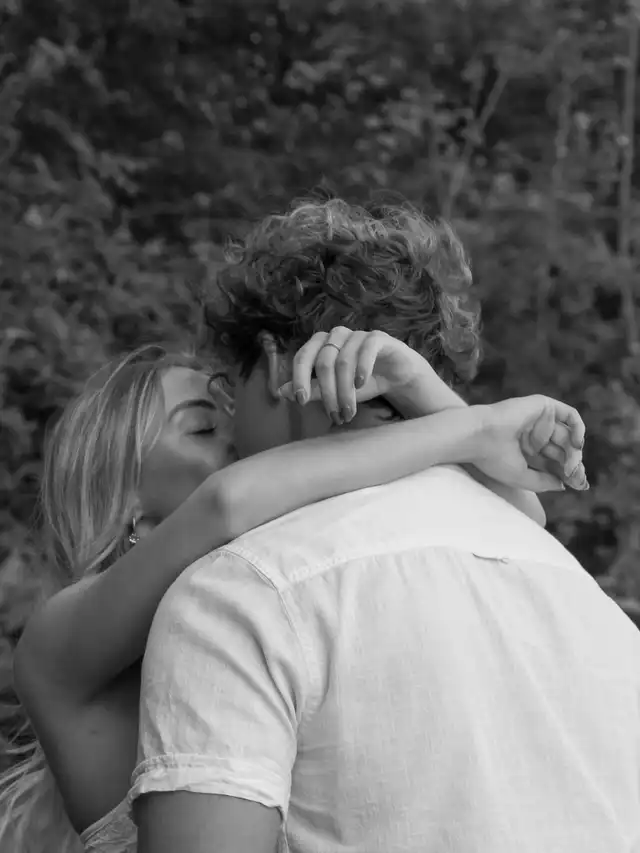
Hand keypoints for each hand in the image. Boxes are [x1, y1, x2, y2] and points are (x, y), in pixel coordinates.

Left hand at [277, 327, 426, 423]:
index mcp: (320, 344)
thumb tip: (281, 392)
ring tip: (349, 412)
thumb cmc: (360, 382)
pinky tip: (361, 385)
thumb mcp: (333, 390)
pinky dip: (362, 368)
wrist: (395, 375)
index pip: (303, 357)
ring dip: (345, 391)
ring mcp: (357, 334)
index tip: (300, 402)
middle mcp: (336, 335)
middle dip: (327, 393)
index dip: (299, 378)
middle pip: (323, 363)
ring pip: (344, 362)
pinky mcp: (377, 338)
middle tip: (334, 416)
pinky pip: (366, 350)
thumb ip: (310, 389)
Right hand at [471, 395, 587, 491]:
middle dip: (573, 464)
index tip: (579, 486)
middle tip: (576, 476)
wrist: (478, 436)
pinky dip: (579, 428)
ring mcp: (539, 420)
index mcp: (527, 451)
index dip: (568, 474)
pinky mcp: (543, 406)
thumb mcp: (521, 477)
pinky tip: (576, 445)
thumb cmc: (493, 458)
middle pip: (564, 450)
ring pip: (568, 436)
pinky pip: (570, 415)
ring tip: (571, 464)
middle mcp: (534, 435)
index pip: (555, 462)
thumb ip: (543, 482)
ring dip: (574, 452)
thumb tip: (564, 485)